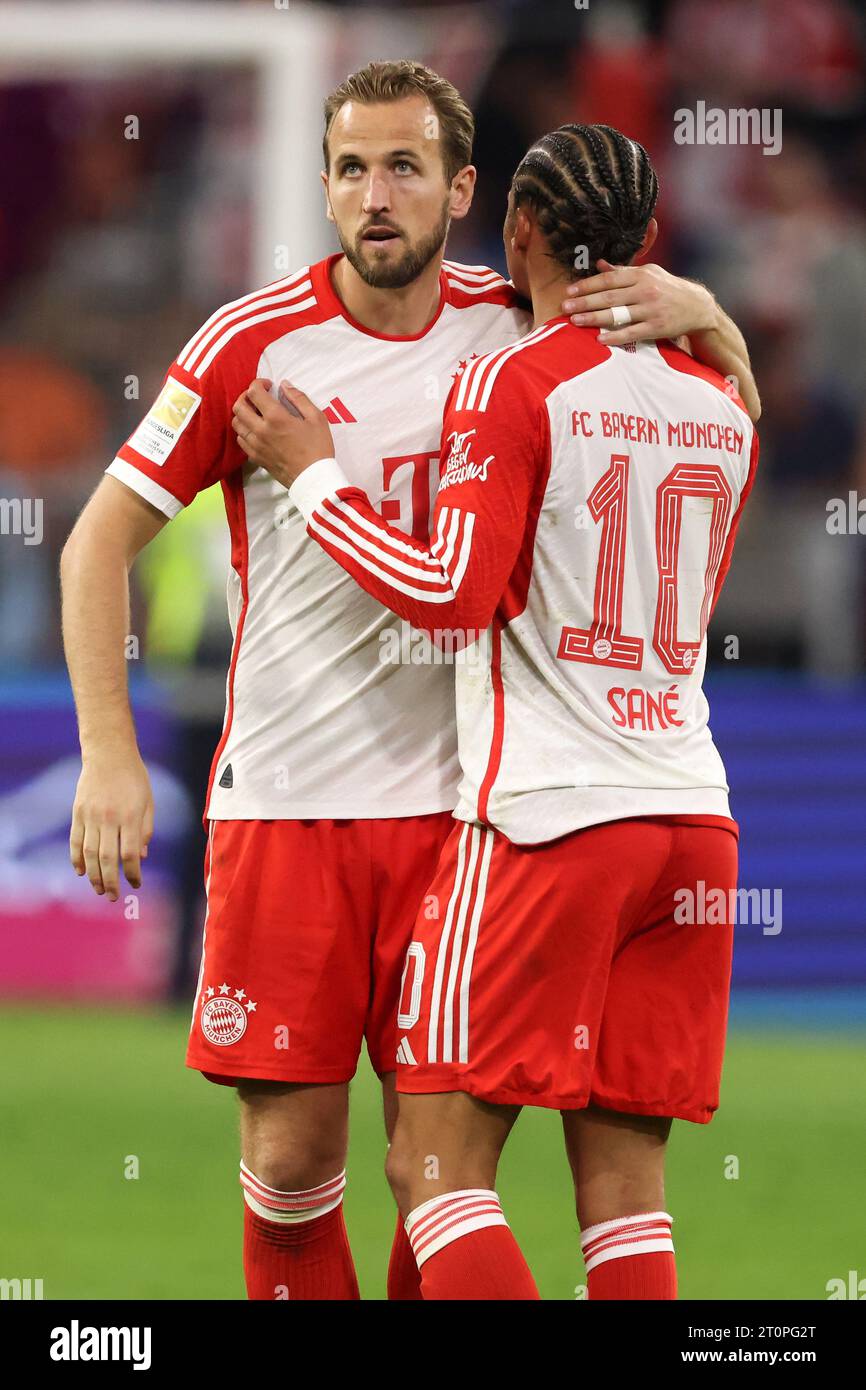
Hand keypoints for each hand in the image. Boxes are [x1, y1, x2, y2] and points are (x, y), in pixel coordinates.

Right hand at [70, 748, 153, 900]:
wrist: (109, 754)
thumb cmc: (134, 778)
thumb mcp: (148, 802)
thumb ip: (145, 830)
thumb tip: (140, 857)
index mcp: (130, 816)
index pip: (129, 853)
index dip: (132, 873)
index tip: (136, 883)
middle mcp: (109, 818)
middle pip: (106, 858)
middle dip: (110, 881)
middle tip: (114, 897)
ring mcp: (90, 815)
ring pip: (89, 853)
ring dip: (93, 875)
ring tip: (98, 889)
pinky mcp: (78, 812)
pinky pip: (75, 840)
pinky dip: (76, 858)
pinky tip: (80, 871)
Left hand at [232, 379, 334, 487]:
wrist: (314, 478)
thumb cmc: (318, 448)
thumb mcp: (316, 418)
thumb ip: (299, 398)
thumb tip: (285, 385)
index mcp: (276, 418)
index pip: (254, 392)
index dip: (259, 383)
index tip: (269, 386)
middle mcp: (261, 430)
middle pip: (239, 406)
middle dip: (246, 396)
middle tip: (259, 397)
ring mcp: (256, 445)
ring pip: (236, 423)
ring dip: (243, 413)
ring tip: (256, 413)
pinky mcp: (256, 457)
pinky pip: (241, 440)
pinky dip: (245, 431)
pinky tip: (256, 430)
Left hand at [561, 260, 717, 345]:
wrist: (697, 306)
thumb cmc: (667, 288)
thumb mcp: (648, 274)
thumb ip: (623, 271)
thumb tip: (599, 265)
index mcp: (641, 275)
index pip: (609, 279)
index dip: (587, 285)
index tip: (569, 291)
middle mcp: (646, 290)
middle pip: (609, 296)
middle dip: (585, 302)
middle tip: (565, 307)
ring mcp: (651, 309)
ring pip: (618, 314)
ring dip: (594, 318)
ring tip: (575, 321)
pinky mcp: (656, 327)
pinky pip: (632, 333)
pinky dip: (615, 337)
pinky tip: (600, 340)